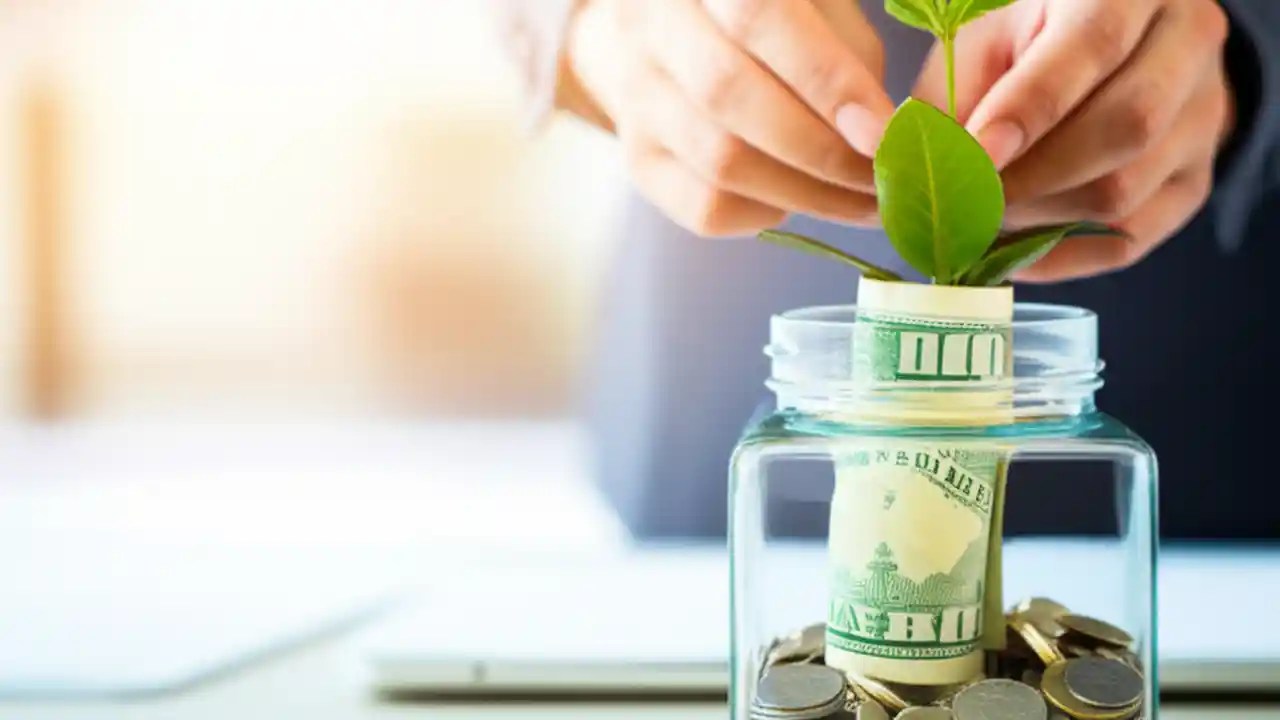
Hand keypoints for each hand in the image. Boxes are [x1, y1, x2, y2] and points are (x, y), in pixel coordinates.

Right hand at [566, 0, 895, 236]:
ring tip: (860, 204)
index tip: (883, 133)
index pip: (758, 19)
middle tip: (882, 183)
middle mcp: (650, 28)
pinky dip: (762, 214)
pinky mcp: (636, 158)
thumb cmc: (758, 12)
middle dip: (821, 152)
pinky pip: (702, 207)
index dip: (826, 81)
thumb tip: (884, 128)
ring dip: (804, 194)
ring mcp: (634, 97)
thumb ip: (844, 47)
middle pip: (730, 96)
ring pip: (719, 161)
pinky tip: (795, 200)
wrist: (654, 32)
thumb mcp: (807, 0)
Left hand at [914, 0, 1233, 280]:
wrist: (1110, 44)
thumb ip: (955, 94)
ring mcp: (1204, 117)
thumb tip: (919, 169)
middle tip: (963, 205)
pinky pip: (1130, 239)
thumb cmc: (1027, 33)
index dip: (1029, 110)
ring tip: (977, 223)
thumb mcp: (983, 37)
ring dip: (1038, 221)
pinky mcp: (1194, 180)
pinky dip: (1061, 256)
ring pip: (1126, 191)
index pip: (1093, 48)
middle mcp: (1188, 45)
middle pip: (1124, 128)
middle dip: (1030, 179)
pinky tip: (1011, 251)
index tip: (974, 155)